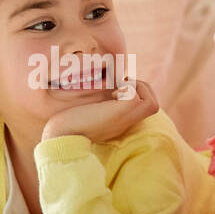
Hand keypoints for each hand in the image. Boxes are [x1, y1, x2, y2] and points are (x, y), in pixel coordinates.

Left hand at [41, 78, 158, 143]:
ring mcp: (126, 118)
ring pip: (151, 101)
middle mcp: (127, 122)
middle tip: (119, 87)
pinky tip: (110, 93)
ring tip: (115, 89)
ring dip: (136, 87)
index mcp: (121, 121)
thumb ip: (102, 100)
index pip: (145, 106)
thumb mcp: (91, 108)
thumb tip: (108, 80)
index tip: (116, 89)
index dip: (137, 92)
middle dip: (140, 88)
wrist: (62, 133)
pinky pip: (137, 96)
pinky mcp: (121, 111)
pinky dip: (126, 87)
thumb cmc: (70, 121)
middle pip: (153, 104)